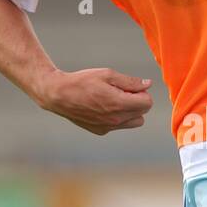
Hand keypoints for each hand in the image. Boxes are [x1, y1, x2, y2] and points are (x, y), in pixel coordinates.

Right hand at [37, 67, 152, 134]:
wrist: (59, 95)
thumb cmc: (83, 81)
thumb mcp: (108, 75)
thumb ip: (130, 81)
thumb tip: (148, 85)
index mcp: (119, 104)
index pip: (147, 103)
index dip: (142, 93)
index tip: (130, 87)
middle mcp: (116, 119)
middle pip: (143, 114)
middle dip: (137, 102)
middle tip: (121, 92)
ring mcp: (108, 127)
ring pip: (134, 122)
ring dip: (130, 111)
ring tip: (114, 100)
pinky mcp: (101, 131)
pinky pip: (120, 125)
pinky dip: (118, 117)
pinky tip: (103, 107)